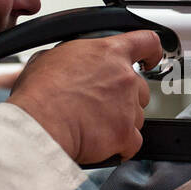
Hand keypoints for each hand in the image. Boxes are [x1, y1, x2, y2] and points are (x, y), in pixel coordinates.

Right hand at [8, 31, 161, 163]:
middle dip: (125, 99)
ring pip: (137, 117)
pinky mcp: (126, 134)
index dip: (152, 52)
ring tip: (93, 127)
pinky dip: (120, 147)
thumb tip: (64, 64)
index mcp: (108, 53)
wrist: (39, 123)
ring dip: (120, 123)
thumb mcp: (49, 59)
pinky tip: (100, 144)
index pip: (145, 42)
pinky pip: (132, 143)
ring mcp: (128, 107)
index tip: (152, 59)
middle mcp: (124, 78)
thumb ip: (71, 59)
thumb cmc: (39, 93)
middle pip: (141, 89)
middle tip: (101, 107)